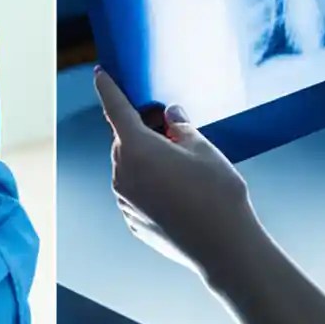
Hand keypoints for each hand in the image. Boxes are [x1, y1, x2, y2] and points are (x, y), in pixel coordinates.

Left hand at [94, 68, 260, 281]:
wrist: (224, 248)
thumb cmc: (217, 196)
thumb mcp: (204, 150)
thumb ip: (182, 127)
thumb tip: (172, 116)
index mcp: (136, 148)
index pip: (116, 108)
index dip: (108, 88)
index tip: (101, 75)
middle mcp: (122, 173)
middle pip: (124, 140)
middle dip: (142, 130)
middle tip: (172, 131)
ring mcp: (124, 200)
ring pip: (129, 167)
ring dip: (146, 160)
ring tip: (182, 169)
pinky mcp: (132, 221)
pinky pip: (135, 192)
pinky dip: (149, 185)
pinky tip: (177, 193)